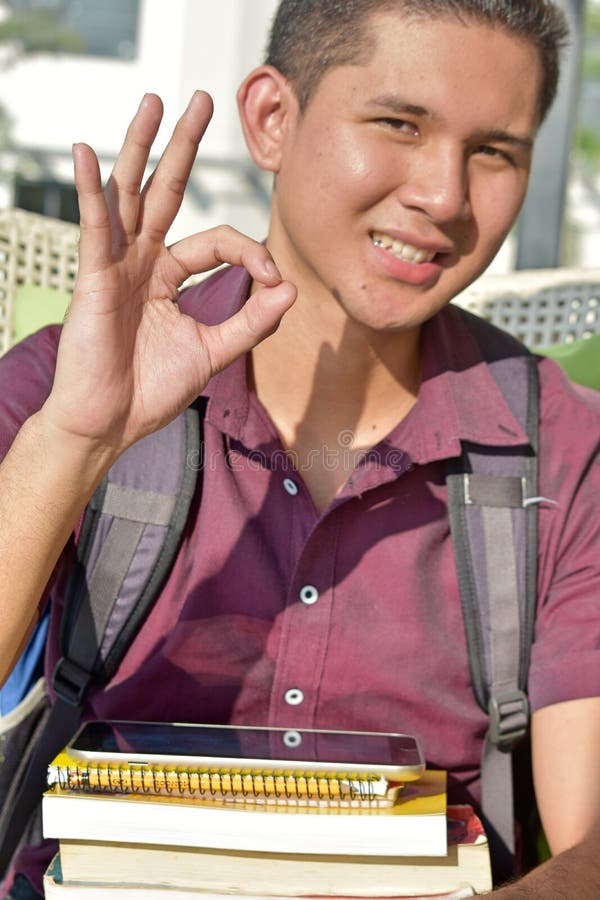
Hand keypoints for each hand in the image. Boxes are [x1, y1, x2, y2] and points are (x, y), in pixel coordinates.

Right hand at [42, 92, 294, 455]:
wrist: (110, 423)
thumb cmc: (151, 390)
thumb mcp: (213, 352)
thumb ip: (251, 321)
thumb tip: (289, 286)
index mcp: (168, 278)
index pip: (215, 242)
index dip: (249, 252)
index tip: (272, 281)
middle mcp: (142, 262)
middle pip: (165, 192)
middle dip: (183, 146)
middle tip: (203, 100)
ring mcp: (115, 266)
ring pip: (130, 195)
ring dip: (140, 147)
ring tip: (152, 101)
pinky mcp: (93, 279)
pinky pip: (93, 228)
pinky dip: (90, 191)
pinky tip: (84, 153)